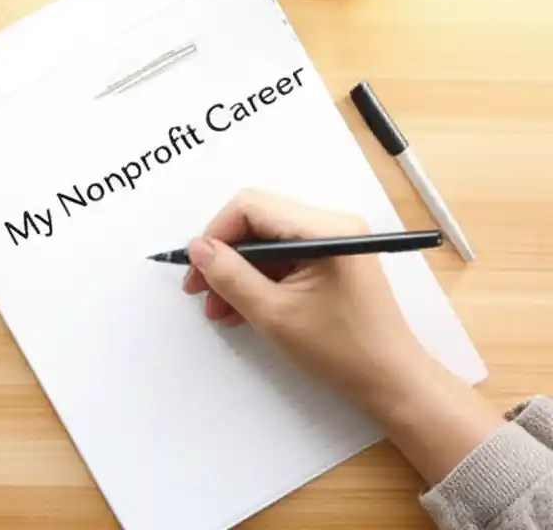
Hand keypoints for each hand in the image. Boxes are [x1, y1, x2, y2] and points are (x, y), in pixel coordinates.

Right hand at [181, 189, 429, 406]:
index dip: (216, 234)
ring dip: (238, 273)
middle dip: (224, 257)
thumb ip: (230, 275)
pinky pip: (283, 258)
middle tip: (201, 292)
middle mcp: (331, 225)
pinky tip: (241, 309)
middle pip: (257, 222)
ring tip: (219, 310)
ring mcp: (333, 242)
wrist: (390, 380)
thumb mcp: (273, 314)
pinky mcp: (332, 260)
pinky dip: (259, 280)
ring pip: (266, 243)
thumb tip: (197, 248)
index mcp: (324, 229)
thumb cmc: (340, 350)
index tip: (197, 271)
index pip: (251, 207)